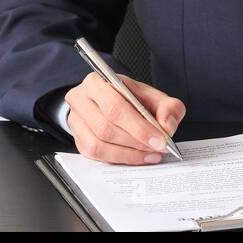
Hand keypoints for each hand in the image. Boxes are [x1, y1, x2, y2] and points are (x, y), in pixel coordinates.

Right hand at [62, 71, 186, 163]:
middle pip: (105, 128)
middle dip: (136, 142)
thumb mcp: (152, 96)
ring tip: (149, 154)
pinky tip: (136, 157)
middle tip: (158, 148)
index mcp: (97, 82)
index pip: (115, 106)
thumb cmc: (130, 99)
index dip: (139, 127)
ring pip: (98, 145)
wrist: (112, 103)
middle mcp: (80, 100)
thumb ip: (167, 107)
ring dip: (128, 154)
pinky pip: (95, 156)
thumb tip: (167, 125)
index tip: (160, 139)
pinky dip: (118, 159)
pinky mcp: (77, 140)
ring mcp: (75, 121)